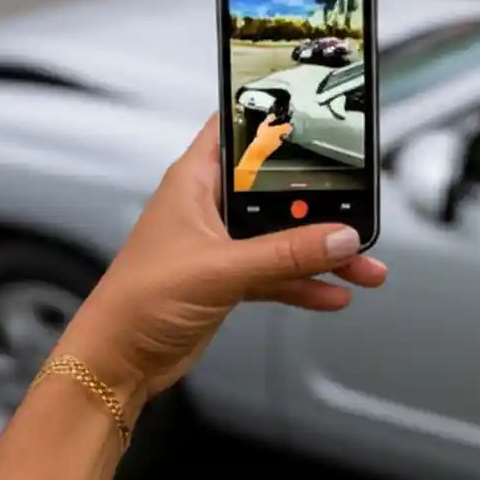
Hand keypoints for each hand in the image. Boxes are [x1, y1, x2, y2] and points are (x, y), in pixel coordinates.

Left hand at [53, 114, 385, 407]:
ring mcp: (220, 245)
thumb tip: (338, 238)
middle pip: (276, 190)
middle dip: (320, 203)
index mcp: (194, 181)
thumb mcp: (220, 269)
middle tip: (359, 212)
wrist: (116, 361)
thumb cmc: (136, 301)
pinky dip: (306, 283)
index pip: (239, 130)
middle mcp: (209, 206)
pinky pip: (279, 273)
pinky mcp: (228, 280)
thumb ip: (283, 254)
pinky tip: (333, 293)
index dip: (274, 118)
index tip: (317, 117)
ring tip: (363, 264)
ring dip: (322, 251)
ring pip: (284, 237)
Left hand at [244, 114, 291, 162]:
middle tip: (285, 126)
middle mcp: (263, 131)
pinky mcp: (266, 145)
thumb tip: (289, 126)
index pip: (270, 117)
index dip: (275, 116)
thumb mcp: (277, 131)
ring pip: (273, 134)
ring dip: (278, 135)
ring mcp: (264, 138)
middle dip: (278, 126)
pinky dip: (277, 142)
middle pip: (272, 126)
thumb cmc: (264, 141)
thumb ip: (284, 127)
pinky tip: (280, 143)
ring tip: (283, 135)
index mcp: (264, 124)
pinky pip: (273, 141)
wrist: (259, 153)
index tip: (278, 115)